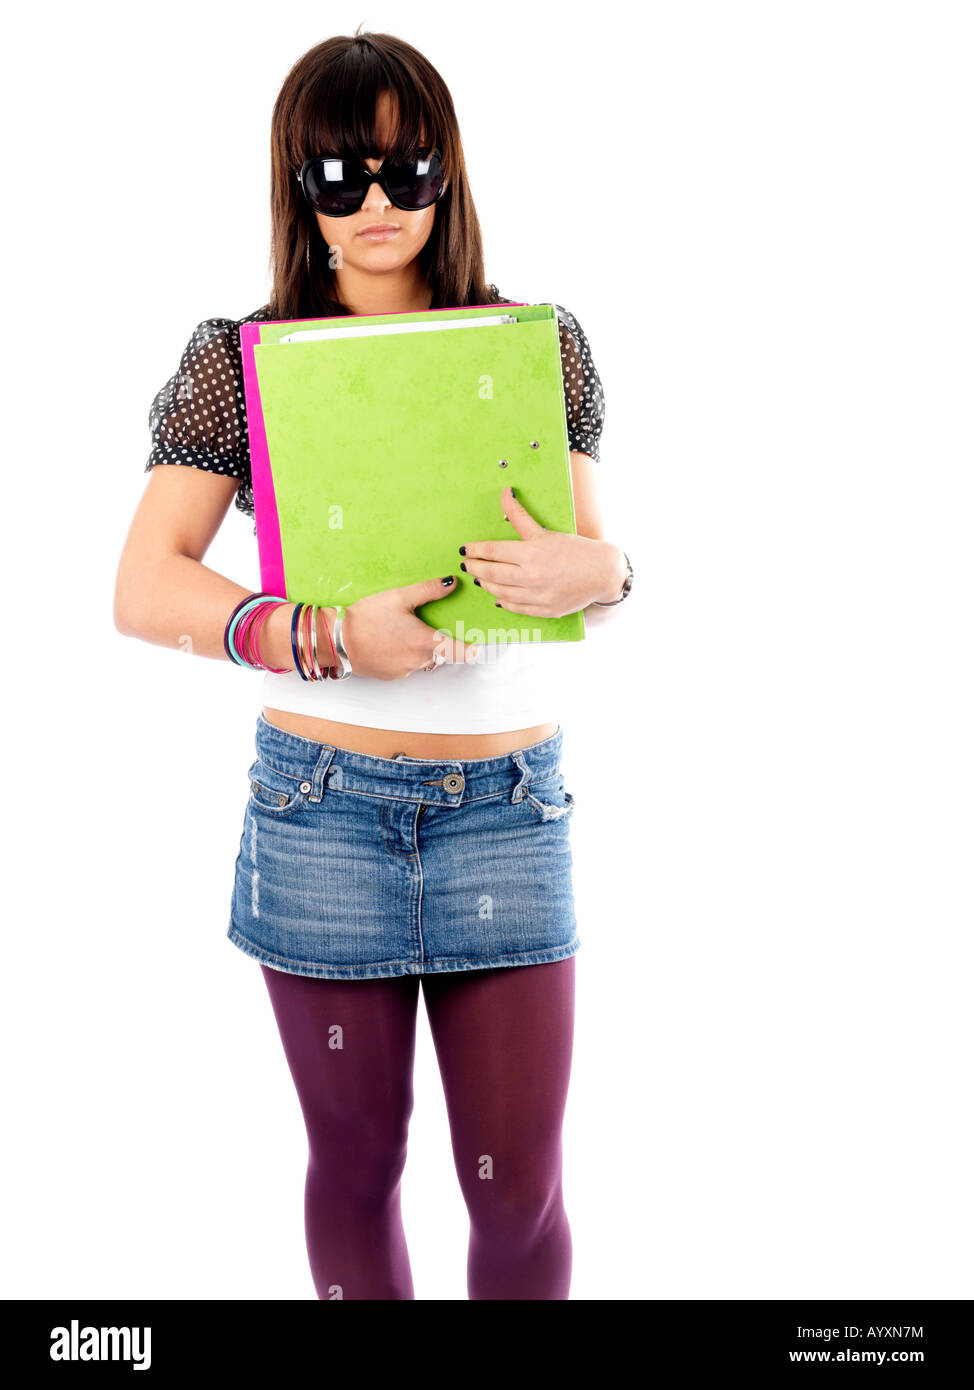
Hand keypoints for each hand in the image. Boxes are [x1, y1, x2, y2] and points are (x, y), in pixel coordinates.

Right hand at [342, 575, 479, 679]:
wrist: (336, 641)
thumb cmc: (366, 618)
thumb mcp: (398, 597)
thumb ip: (428, 590)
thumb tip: (452, 582)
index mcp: (425, 641)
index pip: (460, 652)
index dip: (471, 649)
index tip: (477, 645)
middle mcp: (418, 660)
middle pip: (440, 653)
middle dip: (436, 640)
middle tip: (421, 624)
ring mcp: (404, 670)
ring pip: (422, 659)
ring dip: (418, 647)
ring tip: (400, 630)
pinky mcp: (390, 675)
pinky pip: (405, 665)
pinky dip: (402, 654)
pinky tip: (388, 641)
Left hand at [458, 486, 627, 616]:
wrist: (602, 573)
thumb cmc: (574, 550)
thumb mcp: (545, 532)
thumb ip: (519, 516)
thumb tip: (505, 493)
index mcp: (530, 553)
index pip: (492, 551)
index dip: (475, 550)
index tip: (465, 550)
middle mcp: (531, 576)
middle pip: (491, 573)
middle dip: (474, 568)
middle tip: (466, 565)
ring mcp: (537, 596)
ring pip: (500, 592)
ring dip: (485, 584)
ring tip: (479, 578)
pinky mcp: (544, 611)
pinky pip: (515, 608)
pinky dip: (503, 602)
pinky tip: (497, 596)